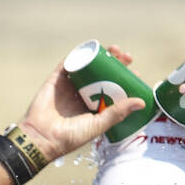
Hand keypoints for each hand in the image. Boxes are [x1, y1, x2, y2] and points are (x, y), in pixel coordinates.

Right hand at [19, 46, 145, 161]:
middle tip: (126, 57)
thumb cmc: (70, 137)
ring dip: (100, 55)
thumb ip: (117, 113)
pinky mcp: (57, 79)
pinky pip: (69, 63)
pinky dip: (79, 53)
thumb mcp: (98, 125)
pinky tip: (91, 47)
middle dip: (115, 63)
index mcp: (93, 108)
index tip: (135, 73)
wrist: (42, 137)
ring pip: (88, 66)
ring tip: (114, 50)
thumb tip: (142, 102)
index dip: (124, 80)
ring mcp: (70, 86)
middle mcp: (82, 95)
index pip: (112, 90)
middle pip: (102, 74)